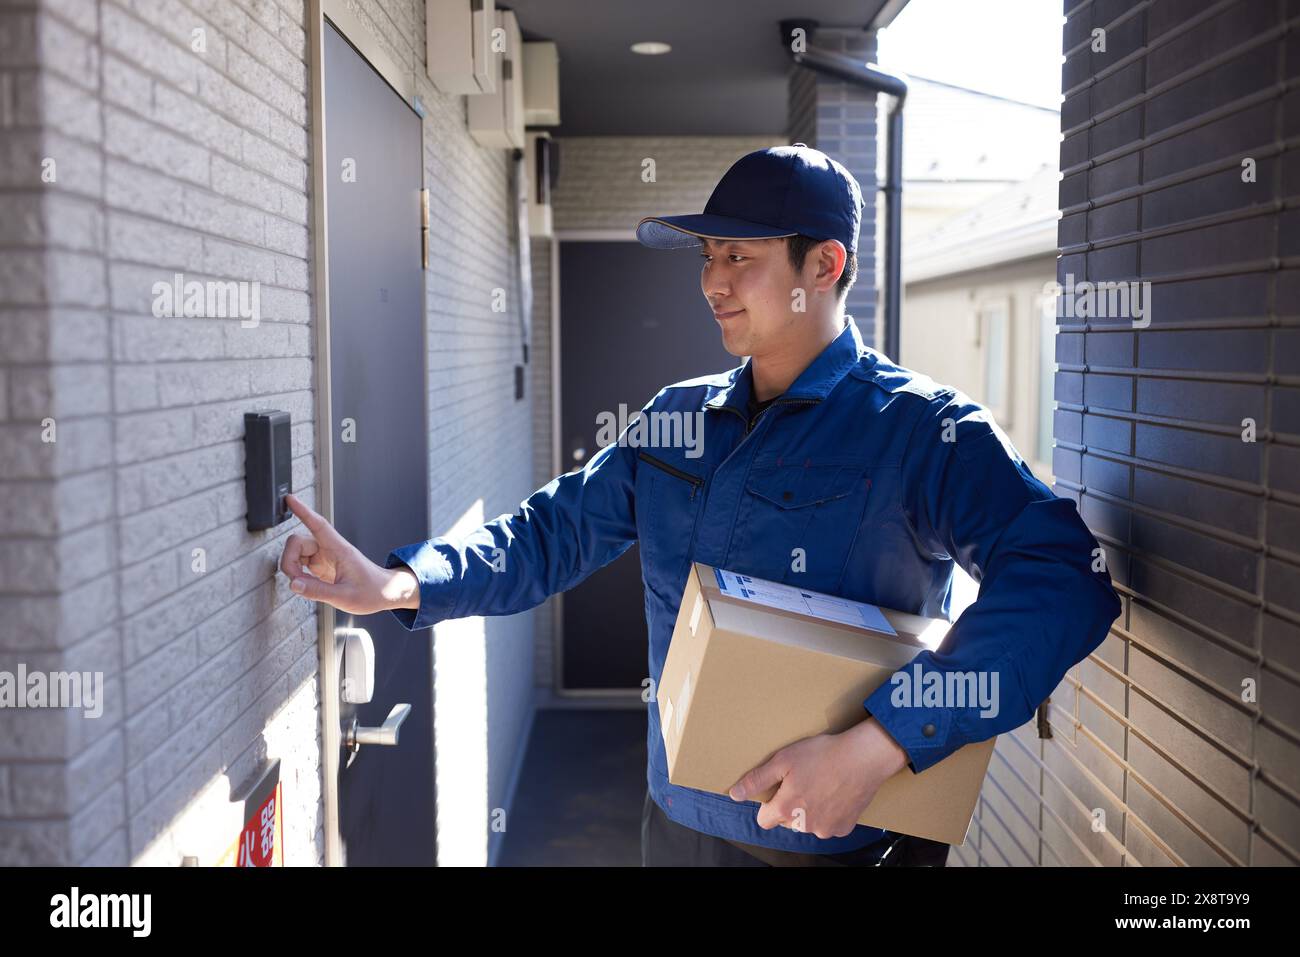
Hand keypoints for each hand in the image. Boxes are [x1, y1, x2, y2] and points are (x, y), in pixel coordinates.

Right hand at [278, 493, 419, 615]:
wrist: (385, 593)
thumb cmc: (372, 591)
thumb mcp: (345, 597)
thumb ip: (318, 591)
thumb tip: (294, 584)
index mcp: (339, 550)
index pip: (318, 525)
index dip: (303, 511)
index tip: (290, 499)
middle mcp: (330, 549)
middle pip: (298, 542)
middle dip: (290, 560)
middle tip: (296, 580)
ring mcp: (325, 557)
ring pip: (297, 553)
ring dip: (292, 567)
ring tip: (304, 586)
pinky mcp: (322, 565)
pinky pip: (301, 563)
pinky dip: (298, 574)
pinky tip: (306, 585)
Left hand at [727, 717, 908, 838]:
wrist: (863, 757)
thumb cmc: (823, 755)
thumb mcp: (783, 760)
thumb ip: (757, 779)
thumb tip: (735, 795)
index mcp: (786, 809)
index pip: (764, 819)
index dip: (768, 803)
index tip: (780, 788)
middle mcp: (804, 826)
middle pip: (786, 821)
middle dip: (790, 805)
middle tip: (803, 780)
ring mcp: (826, 829)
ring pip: (808, 824)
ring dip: (810, 810)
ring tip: (821, 784)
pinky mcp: (844, 827)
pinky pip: (829, 824)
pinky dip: (829, 812)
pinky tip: (835, 792)